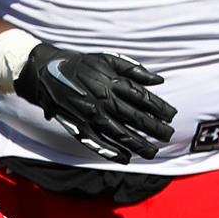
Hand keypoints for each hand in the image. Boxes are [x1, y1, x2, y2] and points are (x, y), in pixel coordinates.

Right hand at [14, 44, 176, 162]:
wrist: (46, 72)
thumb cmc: (80, 64)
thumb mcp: (108, 59)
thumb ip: (134, 70)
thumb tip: (159, 80)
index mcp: (113, 83)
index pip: (143, 98)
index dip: (160, 109)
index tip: (172, 116)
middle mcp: (104, 101)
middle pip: (135, 118)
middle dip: (154, 129)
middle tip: (169, 136)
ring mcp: (92, 116)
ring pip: (120, 134)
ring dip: (138, 144)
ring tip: (152, 152)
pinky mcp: (79, 126)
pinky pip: (98, 143)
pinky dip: (112, 152)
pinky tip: (126, 158)